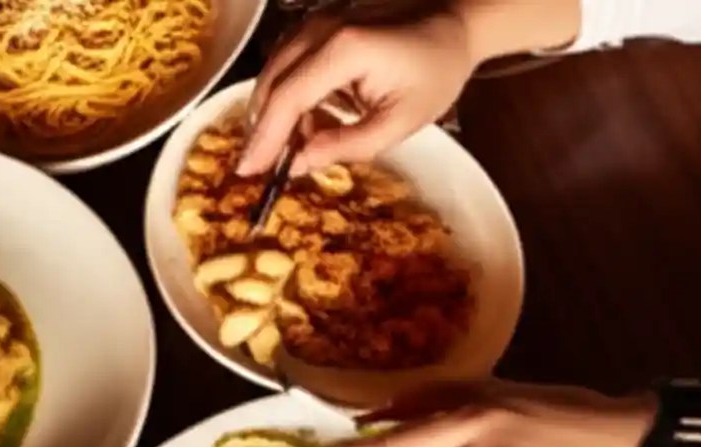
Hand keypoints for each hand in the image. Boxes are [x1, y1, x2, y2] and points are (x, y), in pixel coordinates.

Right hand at [238, 12, 475, 176]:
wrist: (452, 26)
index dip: (264, 138)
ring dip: (275, 115)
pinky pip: (285, 65)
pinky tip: (307, 122)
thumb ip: (347, 145)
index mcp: (345, 50)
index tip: (248, 171)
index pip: (288, 97)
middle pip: (271, 84)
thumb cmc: (435, 75)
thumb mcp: (400, 123)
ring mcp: (315, 22)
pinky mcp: (315, 26)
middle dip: (263, 130)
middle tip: (265, 167)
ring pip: (273, 74)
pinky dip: (287, 97)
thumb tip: (298, 164)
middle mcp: (321, 29)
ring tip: (294, 147)